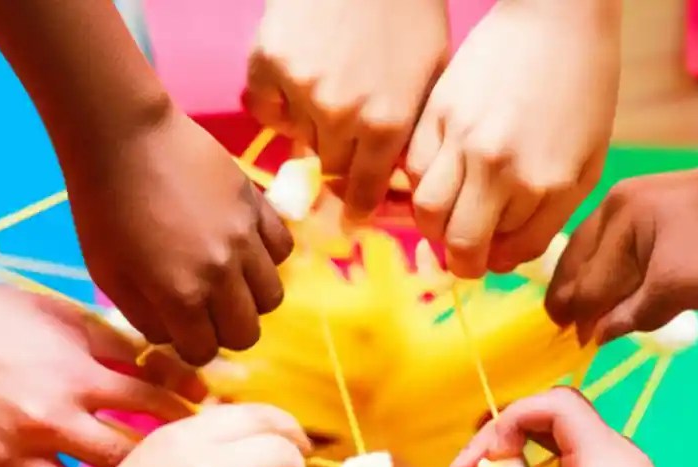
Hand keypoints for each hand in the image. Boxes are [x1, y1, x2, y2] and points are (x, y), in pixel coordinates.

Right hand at [0, 283, 203, 466]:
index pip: (154, 399)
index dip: (188, 408)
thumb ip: (114, 343)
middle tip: (193, 458)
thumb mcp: (62, 314)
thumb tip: (162, 364)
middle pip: (135, 449)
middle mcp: (56, 416)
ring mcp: (27, 448)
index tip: (206, 414)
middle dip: (170, 455)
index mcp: (77, 372)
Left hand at [67, 109, 293, 365]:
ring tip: (227, 279)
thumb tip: (172, 336)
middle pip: (246, 332)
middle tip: (204, 310)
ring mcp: (246, 239)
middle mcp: (221, 273)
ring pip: (271, 296)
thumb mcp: (108, 274)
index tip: (180, 330)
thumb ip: (144, 316)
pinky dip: (267, 258)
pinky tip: (243, 247)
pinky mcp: (258, 206)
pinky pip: (283, 250)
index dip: (191, 347)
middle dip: (224, 331)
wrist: (123, 136)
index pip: (205, 351)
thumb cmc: (102, 206)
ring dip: (249, 298)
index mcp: (180, 295)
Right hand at [246, 0, 448, 219]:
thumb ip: (412, 130)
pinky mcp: (267, 63)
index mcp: (388, 124)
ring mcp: (300, 91)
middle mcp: (342, 117)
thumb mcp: (432, 74)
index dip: (356, 208)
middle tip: (346, 129)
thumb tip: (395, 179)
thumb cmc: (411, 8)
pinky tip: (298, 74)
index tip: (349, 215)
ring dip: (311, 124)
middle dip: (340, 154)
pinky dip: (277, 99)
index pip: (362, 194)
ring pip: (298, 137)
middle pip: (329, 166)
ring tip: (331, 86)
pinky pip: (265, 105)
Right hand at [408, 0, 619, 277]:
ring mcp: (465, 140)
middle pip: (462, 244)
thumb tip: (501, 255)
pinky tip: (441, 175)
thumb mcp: (586, 161)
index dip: (498, 262)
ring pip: (428, 213)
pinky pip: (413, 170)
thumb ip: (548, 215)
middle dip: (462, 261)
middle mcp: (502, 169)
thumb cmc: (581, 89)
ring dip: (435, 227)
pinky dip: (421, 184)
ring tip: (449, 217)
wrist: (556, 18)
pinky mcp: (437, 114)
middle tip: (464, 255)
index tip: (492, 257)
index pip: (510, 253)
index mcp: (548, 184)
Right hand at [451, 388, 697, 466]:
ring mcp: (624, 462)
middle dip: (507, 427)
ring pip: (563, 422)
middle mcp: (619, 453)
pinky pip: (574, 444)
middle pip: (555, 406)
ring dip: (522, 438)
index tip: (475, 464)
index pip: (553, 406)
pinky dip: (540, 452)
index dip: (505, 422)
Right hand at [547, 167, 697, 343]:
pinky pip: (604, 237)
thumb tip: (596, 334)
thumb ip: (634, 314)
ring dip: (577, 278)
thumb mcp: (680, 290)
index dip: (582, 318)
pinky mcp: (638, 199)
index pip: (589, 286)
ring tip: (570, 306)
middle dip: (567, 296)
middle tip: (561, 325)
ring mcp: (623, 201)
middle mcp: (611, 211)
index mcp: (618, 229)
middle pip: (576, 263)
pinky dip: (595, 261)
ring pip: (584, 248)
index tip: (579, 344)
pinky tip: (599, 275)